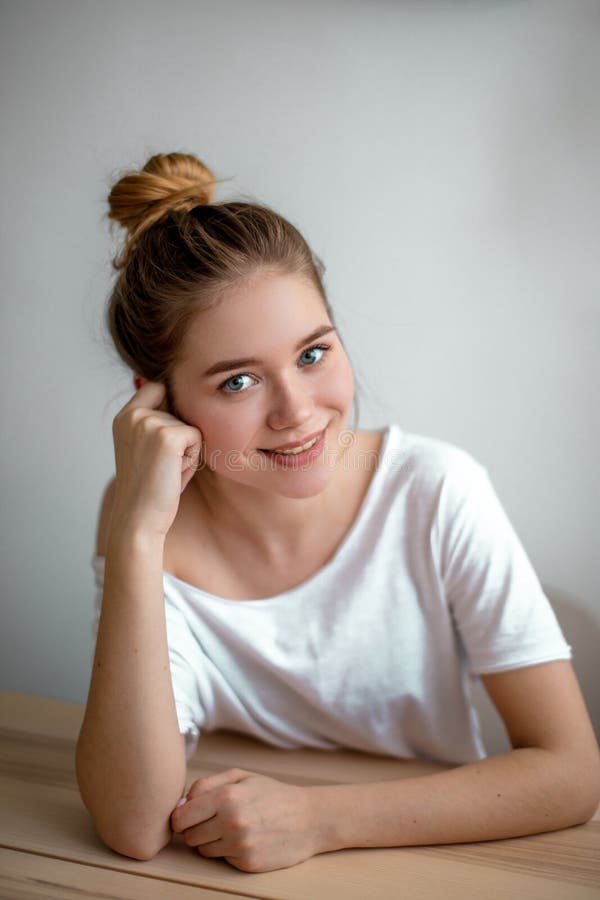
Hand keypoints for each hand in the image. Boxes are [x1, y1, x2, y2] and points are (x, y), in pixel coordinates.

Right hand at [110, 381, 202, 538]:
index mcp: (124, 417)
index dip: (170, 405)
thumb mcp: (144, 448)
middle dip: (181, 435)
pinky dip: (192, 459)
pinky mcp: (168, 436)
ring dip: (187, 450)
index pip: (156, 387)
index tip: (167, 438)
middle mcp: (133, 415)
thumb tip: (184, 401)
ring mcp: (149, 423)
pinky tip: (173, 475)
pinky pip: (197, 437)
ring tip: (167, 471)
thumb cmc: (148, 489)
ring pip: (190, 425)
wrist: (138, 520)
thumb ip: (155, 424)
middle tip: (163, 464)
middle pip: (179, 407)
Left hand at [170, 768, 319, 872]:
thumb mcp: (241, 776)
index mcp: (227, 796)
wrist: (308, 819)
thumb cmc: (271, 794)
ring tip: (230, 828)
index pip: (180, 817)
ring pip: (202, 850)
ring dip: (210, 841)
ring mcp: (239, 845)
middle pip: (188, 836)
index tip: (188, 815)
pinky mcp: (247, 863)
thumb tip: (180, 804)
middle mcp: (231, 821)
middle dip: (195, 828)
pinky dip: (227, 851)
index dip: (180, 817)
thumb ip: (206, 785)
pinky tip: (244, 839)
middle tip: (213, 820)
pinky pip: (220, 859)